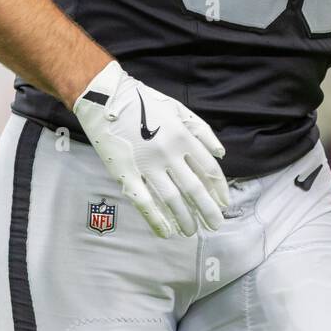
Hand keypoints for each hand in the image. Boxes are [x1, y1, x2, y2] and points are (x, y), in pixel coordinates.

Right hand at [74, 61, 229, 238]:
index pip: (208, 169)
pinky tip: (166, 232)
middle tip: (215, 224)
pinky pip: (144, 202)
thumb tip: (221, 154)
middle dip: (207, 210)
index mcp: (183, 136)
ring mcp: (147, 165)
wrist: (107, 98)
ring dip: (184, 218)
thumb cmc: (145, 103)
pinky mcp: (126, 174)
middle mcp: (169, 153)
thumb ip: (202, 131)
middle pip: (194, 188)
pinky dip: (156, 220)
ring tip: (192, 231)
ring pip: (172, 199)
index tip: (224, 203)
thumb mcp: (179, 109)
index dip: (219, 189)